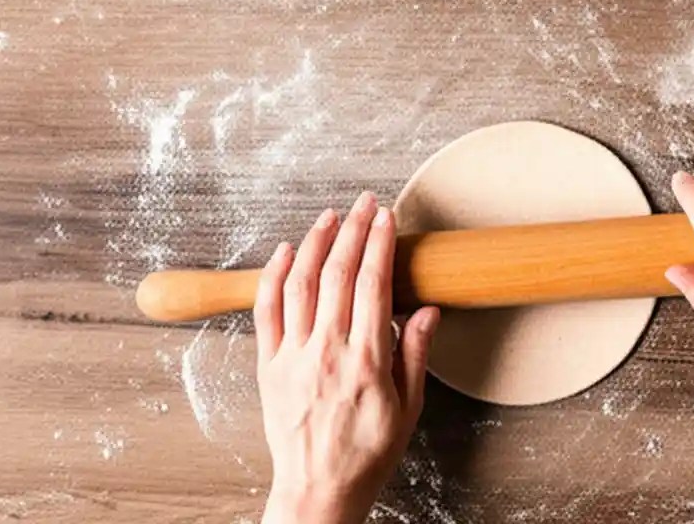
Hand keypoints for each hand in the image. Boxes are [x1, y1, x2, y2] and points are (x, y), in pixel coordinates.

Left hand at [254, 192, 439, 523]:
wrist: (319, 490)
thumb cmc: (366, 453)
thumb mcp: (408, 408)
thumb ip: (414, 354)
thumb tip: (427, 311)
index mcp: (366, 361)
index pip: (373, 285)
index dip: (379, 244)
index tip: (386, 218)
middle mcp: (326, 352)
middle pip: (337, 274)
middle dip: (352, 230)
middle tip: (364, 204)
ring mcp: (293, 357)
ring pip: (299, 284)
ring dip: (314, 243)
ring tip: (329, 216)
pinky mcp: (268, 366)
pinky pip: (266, 310)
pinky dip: (273, 276)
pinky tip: (285, 252)